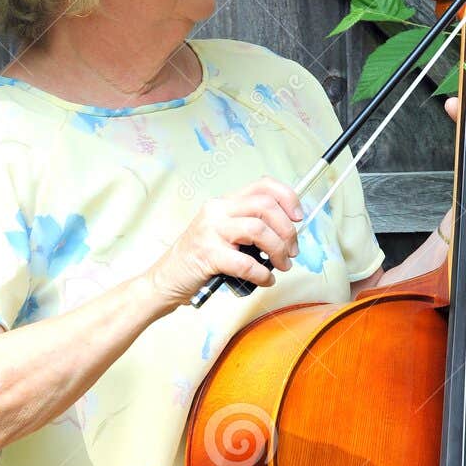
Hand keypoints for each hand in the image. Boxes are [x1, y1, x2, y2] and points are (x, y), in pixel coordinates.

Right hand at [146, 178, 302, 307]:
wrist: (166, 279)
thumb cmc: (200, 260)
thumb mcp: (225, 234)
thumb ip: (250, 228)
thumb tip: (288, 233)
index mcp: (224, 203)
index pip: (263, 185)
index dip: (288, 198)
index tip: (298, 218)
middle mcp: (217, 211)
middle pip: (265, 206)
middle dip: (287, 230)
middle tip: (291, 251)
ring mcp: (211, 231)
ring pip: (258, 230)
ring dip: (278, 250)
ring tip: (280, 266)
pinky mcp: (207, 254)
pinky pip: (245, 262)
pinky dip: (262, 274)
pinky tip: (265, 280)